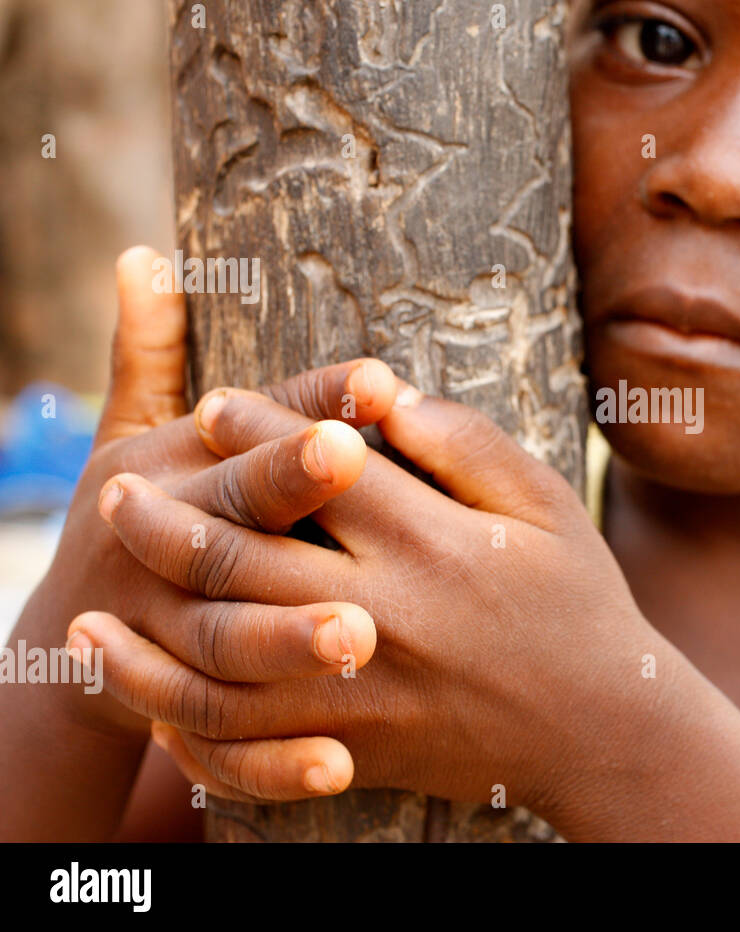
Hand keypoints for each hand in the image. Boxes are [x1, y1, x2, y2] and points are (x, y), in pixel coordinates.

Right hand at [14, 247, 393, 736]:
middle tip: (354, 465)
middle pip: (228, 522)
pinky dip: (275, 761)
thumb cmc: (144, 513)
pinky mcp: (181, 711)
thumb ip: (151, 355)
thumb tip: (137, 256)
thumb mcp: (135, 434)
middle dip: (286, 490)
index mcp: (170, 475)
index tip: (376, 377)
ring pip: (223, 638)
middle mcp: (161, 550)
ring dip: (286, 635)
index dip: (306, 402)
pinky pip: (224, 745)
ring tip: (363, 633)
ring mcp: (165, 639)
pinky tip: (339, 766)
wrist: (81, 645)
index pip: (245, 431)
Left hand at [77, 385, 679, 821]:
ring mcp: (363, 689)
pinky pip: (245, 744)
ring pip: (222, 659)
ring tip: (94, 600)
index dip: (255, 428)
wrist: (602, 728)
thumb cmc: (579, 604)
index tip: (212, 405)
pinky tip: (153, 696)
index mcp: (434, 542)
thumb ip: (469, 444)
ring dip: (148, 628)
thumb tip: (385, 395)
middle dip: (168, 518)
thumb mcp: (549, 505)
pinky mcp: (355, 749)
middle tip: (120, 492)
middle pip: (244, 557)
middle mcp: (387, 613)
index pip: (318, 468)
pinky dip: (183, 722)